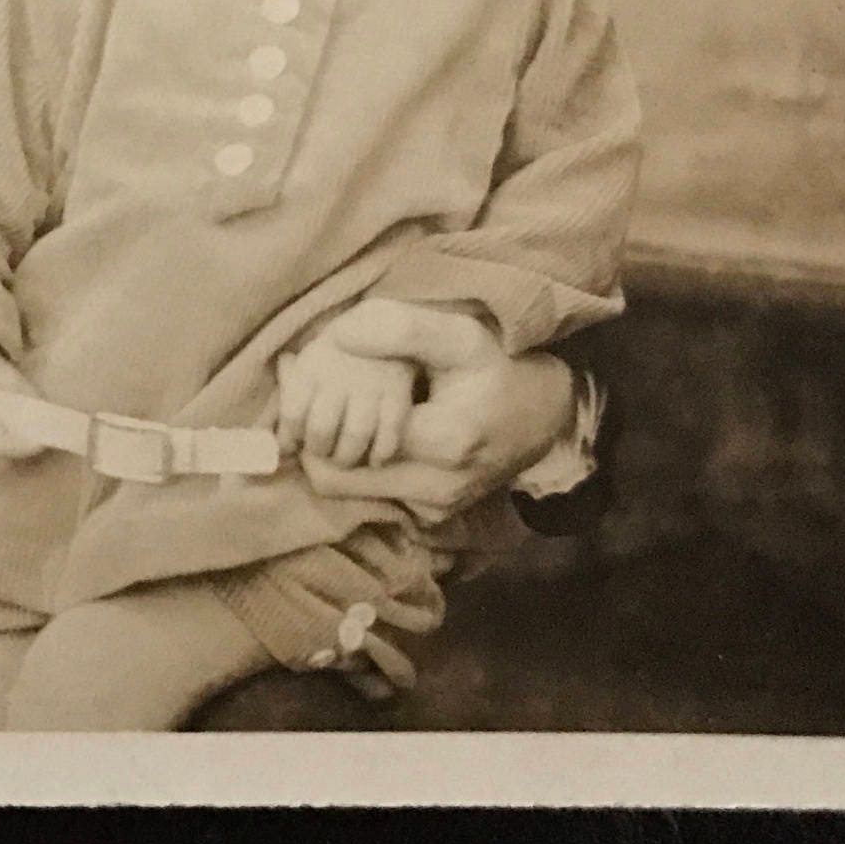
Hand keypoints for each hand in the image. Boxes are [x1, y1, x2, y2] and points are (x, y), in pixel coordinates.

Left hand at [271, 333, 416, 467]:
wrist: (382, 324)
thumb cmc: (333, 358)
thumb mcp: (305, 367)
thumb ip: (289, 401)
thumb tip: (275, 444)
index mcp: (309, 368)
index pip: (292, 413)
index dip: (289, 437)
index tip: (292, 448)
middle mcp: (338, 375)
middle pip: (321, 428)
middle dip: (318, 451)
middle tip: (322, 455)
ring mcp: (370, 383)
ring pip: (355, 434)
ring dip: (347, 457)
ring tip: (345, 460)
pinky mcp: (398, 391)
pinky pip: (390, 432)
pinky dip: (381, 453)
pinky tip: (374, 460)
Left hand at [295, 299, 577, 525]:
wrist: (549, 414)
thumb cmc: (503, 367)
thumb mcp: (461, 335)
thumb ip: (402, 330)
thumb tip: (341, 335)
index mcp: (444, 446)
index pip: (341, 445)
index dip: (309, 404)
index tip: (295, 365)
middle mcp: (436, 490)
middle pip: (334, 477)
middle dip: (310, 431)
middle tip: (298, 381)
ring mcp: (434, 508)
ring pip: (349, 489)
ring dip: (329, 446)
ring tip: (322, 395)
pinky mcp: (432, 513)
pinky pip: (373, 493)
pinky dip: (355, 459)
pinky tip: (354, 419)